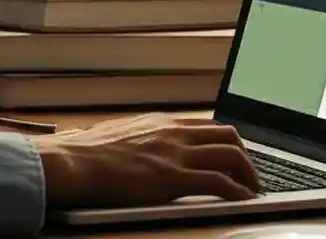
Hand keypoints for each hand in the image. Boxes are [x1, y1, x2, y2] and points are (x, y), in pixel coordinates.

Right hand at [31, 113, 260, 208]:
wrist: (74, 162)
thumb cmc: (86, 153)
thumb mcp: (120, 134)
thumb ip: (139, 138)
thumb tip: (141, 147)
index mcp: (161, 123)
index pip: (207, 126)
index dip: (225, 143)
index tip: (232, 157)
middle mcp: (174, 133)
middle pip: (227, 135)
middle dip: (244, 156)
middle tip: (247, 176)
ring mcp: (176, 154)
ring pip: (231, 155)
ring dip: (248, 175)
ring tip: (251, 191)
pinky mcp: (173, 178)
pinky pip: (220, 182)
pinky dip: (238, 192)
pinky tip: (243, 201)